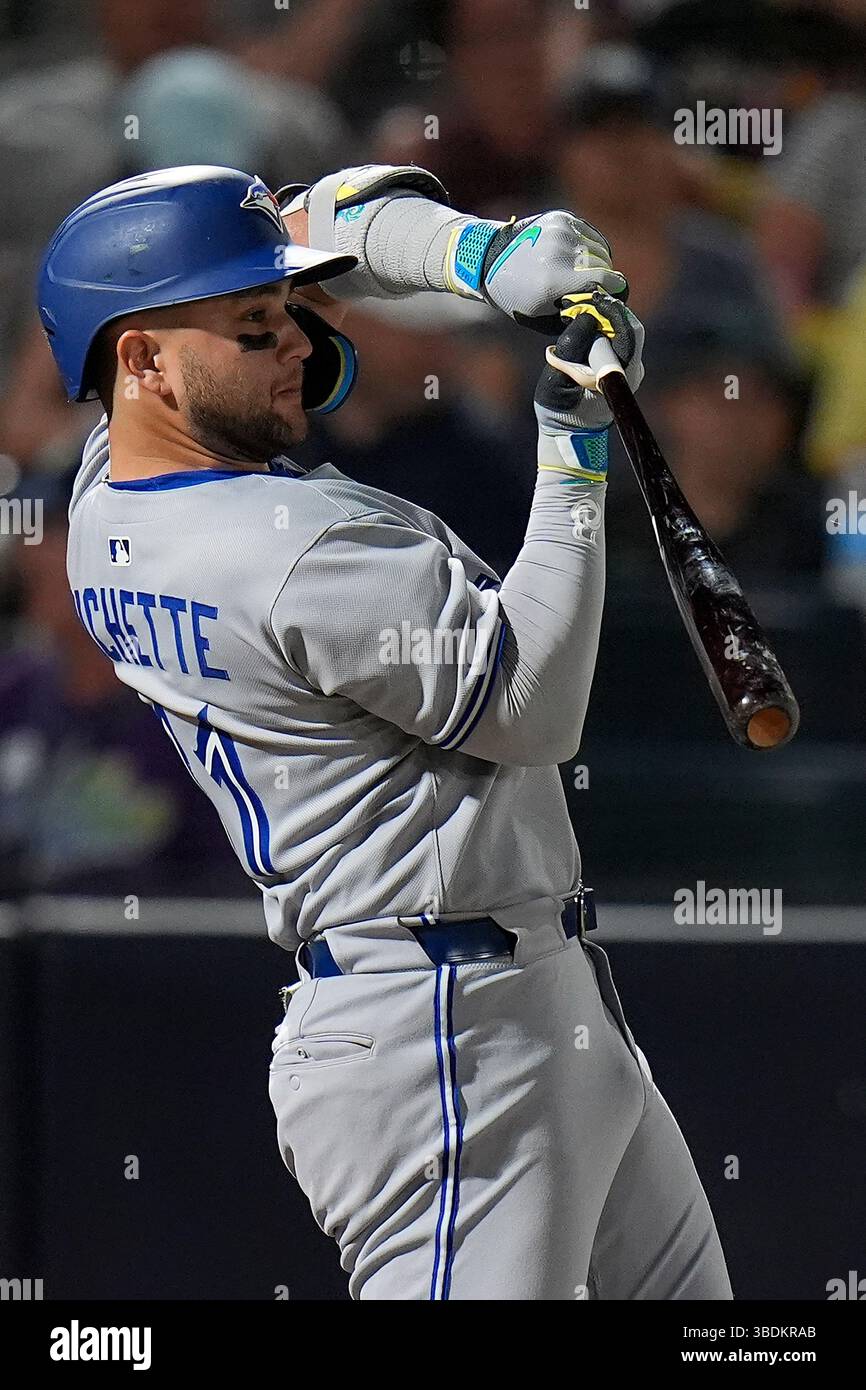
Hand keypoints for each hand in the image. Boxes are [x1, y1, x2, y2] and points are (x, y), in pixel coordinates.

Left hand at [474, 211, 628, 331]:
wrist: (489, 259)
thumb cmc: (516, 295)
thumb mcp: (542, 316)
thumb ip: (574, 315)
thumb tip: (603, 311)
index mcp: (555, 279)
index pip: (605, 279)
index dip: (616, 289)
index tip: (616, 295)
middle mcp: (560, 251)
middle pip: (604, 265)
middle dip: (604, 278)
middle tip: (593, 288)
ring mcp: (561, 231)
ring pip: (600, 249)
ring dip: (598, 263)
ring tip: (584, 273)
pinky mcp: (561, 218)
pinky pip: (591, 235)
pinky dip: (591, 247)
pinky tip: (581, 257)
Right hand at [534, 290, 644, 433]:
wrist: (570, 433)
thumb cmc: (561, 413)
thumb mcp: (557, 384)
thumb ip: (568, 354)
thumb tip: (580, 320)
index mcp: (620, 377)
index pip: (628, 334)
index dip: (612, 313)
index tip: (594, 299)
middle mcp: (630, 371)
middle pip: (630, 328)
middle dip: (610, 310)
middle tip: (588, 299)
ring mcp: (627, 369)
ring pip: (624, 332)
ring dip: (606, 316)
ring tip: (584, 306)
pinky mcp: (619, 366)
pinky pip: (616, 339)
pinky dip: (603, 326)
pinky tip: (586, 319)